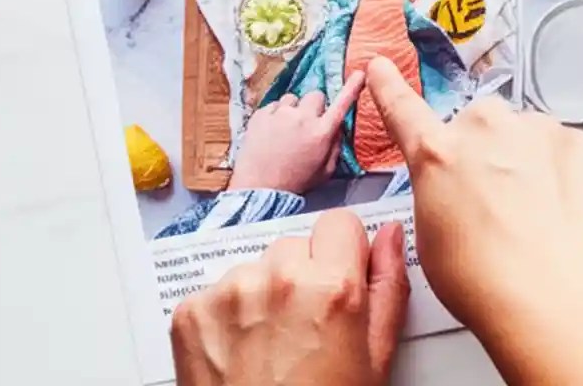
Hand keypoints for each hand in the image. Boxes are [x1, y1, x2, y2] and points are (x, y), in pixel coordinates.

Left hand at [171, 210, 408, 385]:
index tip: (339, 277)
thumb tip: (391, 238)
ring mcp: (229, 293)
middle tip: (305, 329)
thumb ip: (388, 287)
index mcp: (332, 288)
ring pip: (255, 267)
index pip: (340, 223)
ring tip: (270, 347)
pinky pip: (216, 292)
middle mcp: (278, 280)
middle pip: (295, 246)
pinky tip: (241, 354)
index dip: (343, 253)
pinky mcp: (191, 311)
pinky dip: (226, 316)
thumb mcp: (376, 360)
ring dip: (263, 295)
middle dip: (302, 275)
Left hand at [230, 72, 365, 192]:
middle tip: (306, 123)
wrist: (259, 187)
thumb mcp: (325, 171)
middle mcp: (303, 118)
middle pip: (315, 95)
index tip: (359, 74)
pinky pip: (273, 105)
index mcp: (322, 133)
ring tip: (285, 130)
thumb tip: (337, 129)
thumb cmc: (295, 182)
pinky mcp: (261, 114)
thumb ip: (335, 147)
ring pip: (292, 98)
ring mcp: (280, 114)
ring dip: (292, 110)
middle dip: (313, 107)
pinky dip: (274, 115)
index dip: (352, 88)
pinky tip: (271, 132)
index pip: (342, 104)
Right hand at [365, 57, 582, 384]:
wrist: (551, 298)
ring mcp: (537, 131)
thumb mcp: (430, 238)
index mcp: (437, 154)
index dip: (390, 88)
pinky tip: (563, 214)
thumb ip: (438, 192)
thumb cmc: (484, 282)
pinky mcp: (580, 142)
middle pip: (482, 126)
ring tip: (534, 218)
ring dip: (529, 164)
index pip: (404, 110)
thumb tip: (454, 188)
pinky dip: (566, 176)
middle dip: (487, 153)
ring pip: (528, 136)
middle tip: (497, 204)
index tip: (381, 66)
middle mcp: (485, 128)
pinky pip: (567, 150)